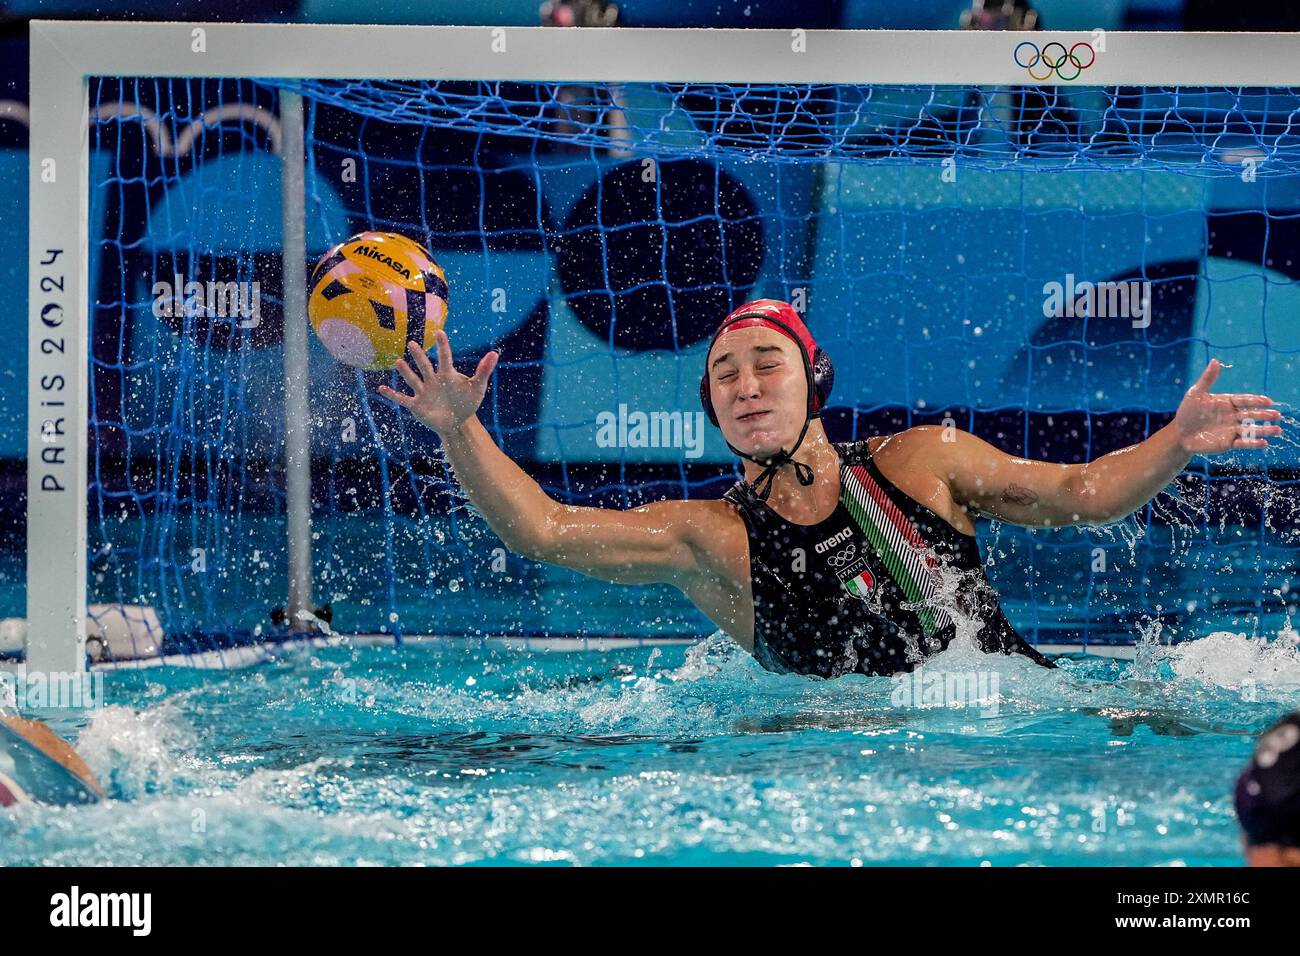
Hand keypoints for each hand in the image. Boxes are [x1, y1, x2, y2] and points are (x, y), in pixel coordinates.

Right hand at [377, 331, 499, 434]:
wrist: (457, 422)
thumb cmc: (467, 402)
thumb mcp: (477, 387)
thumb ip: (484, 371)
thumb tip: (495, 353)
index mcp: (447, 374)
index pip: (445, 357)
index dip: (443, 346)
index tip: (440, 333)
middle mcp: (433, 380)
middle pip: (425, 366)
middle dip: (419, 356)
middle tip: (412, 343)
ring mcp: (423, 392)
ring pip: (413, 380)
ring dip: (406, 372)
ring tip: (398, 361)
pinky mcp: (417, 405)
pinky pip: (402, 399)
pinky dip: (392, 395)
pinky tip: (381, 389)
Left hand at [1174, 359, 1282, 454]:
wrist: (1179, 433)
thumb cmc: (1187, 412)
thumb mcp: (1196, 394)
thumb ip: (1208, 379)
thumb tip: (1215, 361)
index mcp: (1227, 402)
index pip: (1244, 400)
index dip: (1256, 401)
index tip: (1268, 401)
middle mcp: (1232, 415)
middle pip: (1251, 414)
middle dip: (1264, 415)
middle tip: (1277, 415)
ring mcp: (1231, 429)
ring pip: (1250, 429)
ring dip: (1264, 430)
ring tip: (1277, 430)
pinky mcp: (1228, 443)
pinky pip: (1242, 442)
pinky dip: (1252, 443)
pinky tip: (1263, 443)